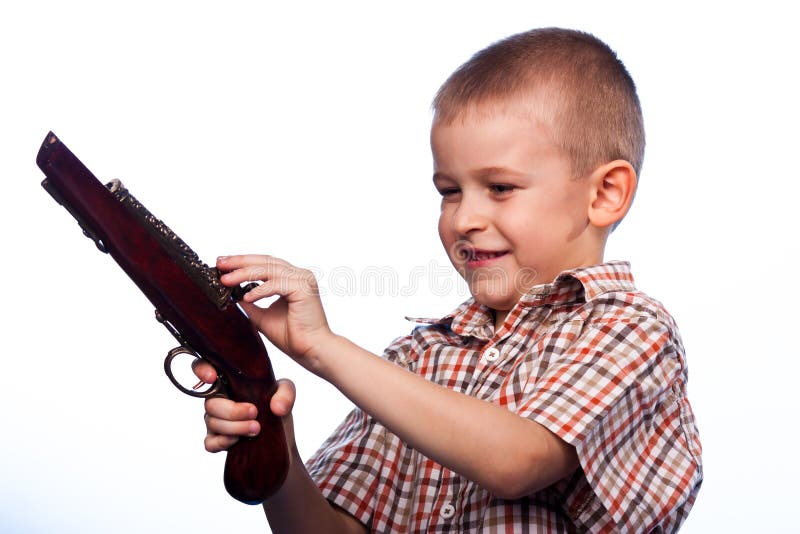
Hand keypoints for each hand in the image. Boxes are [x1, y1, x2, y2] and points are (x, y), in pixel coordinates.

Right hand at [194, 361, 296, 453]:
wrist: (281, 436)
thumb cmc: (276, 406)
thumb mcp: (286, 393)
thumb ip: (285, 392)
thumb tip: (276, 407)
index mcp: (228, 381)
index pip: (202, 367)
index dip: (201, 370)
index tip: (213, 377)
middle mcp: (218, 399)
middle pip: (210, 403)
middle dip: (232, 410)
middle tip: (254, 412)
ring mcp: (215, 420)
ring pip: (212, 423)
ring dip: (235, 427)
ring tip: (256, 428)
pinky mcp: (218, 440)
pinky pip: (209, 443)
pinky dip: (223, 442)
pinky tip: (238, 441)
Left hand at [217, 254, 332, 371]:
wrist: (311, 350)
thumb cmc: (293, 336)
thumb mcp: (263, 316)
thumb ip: (250, 303)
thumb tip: (232, 295)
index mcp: (292, 279)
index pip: (265, 264)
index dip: (243, 262)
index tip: (223, 264)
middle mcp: (299, 275)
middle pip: (265, 261)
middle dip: (240, 262)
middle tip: (220, 263)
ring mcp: (303, 279)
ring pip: (269, 269)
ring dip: (244, 273)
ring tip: (226, 280)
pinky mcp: (303, 288)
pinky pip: (276, 284)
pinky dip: (259, 290)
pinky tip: (246, 297)